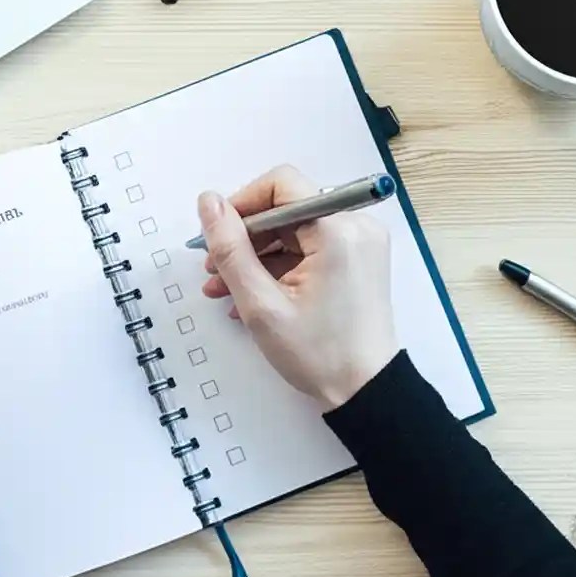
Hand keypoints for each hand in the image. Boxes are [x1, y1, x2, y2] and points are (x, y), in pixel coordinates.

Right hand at [197, 165, 400, 409]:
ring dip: (256, 256)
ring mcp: (360, 243)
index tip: (217, 235)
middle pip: (286, 208)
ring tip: (223, 289)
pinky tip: (251, 294)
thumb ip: (230, 249)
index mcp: (337, 230)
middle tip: (213, 270)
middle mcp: (356, 226)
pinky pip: (310, 247)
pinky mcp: (358, 259)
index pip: (281, 184)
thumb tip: (209, 203)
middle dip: (245, 238)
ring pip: (294, 230)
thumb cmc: (319, 354)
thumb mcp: (261, 304)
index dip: (242, 204)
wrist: (366, 391)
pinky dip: (279, 265)